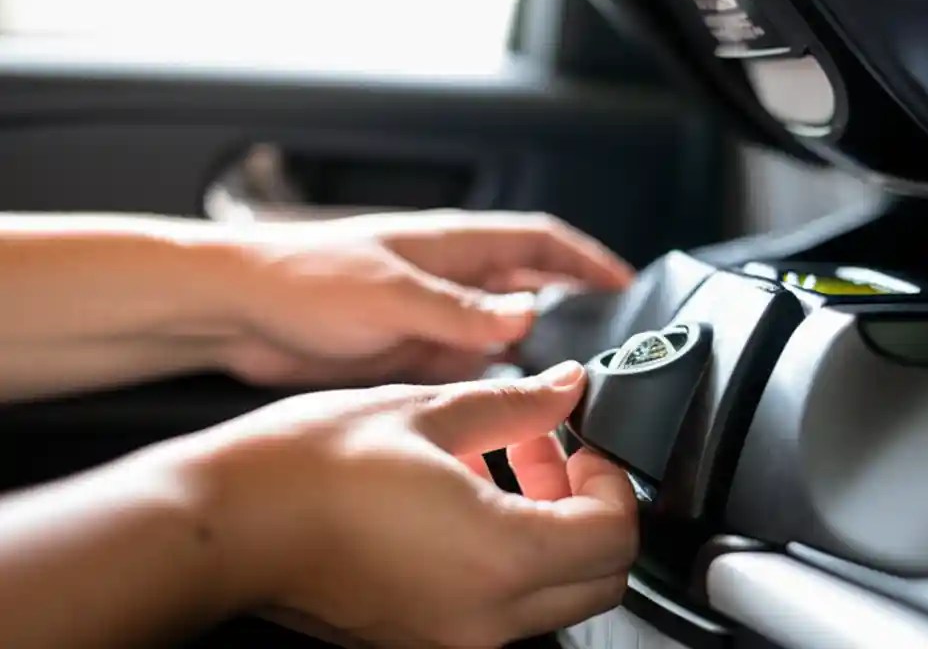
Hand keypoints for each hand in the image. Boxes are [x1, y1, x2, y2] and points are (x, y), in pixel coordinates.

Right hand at [186, 361, 637, 647]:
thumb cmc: (308, 467)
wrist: (225, 522)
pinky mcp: (425, 640)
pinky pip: (504, 609)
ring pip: (557, 597)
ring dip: (554, 532)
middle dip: (593, 510)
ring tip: (504, 466)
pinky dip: (513, 559)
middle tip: (551, 454)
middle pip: (601, 579)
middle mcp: (487, 617)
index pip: (615, 535)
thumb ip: (518, 404)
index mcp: (500, 557)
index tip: (583, 442)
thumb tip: (568, 391)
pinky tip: (469, 500)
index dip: (613, 479)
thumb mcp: (430, 411)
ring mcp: (455, 639)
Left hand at [218, 211, 632, 386]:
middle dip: (575, 310)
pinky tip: (505, 410)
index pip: (542, 244)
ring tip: (568, 386)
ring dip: (533, 355)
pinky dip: (493, 385)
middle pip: (532, 289)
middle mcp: (450, 279)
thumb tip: (527, 319)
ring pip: (503, 336)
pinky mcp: (409, 352)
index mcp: (453, 246)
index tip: (629, 285)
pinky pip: (468, 369)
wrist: (235, 311)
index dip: (589, 262)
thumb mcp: (392, 296)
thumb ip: (462, 312)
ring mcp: (432, 317)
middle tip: (612, 344)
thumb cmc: (301, 278)